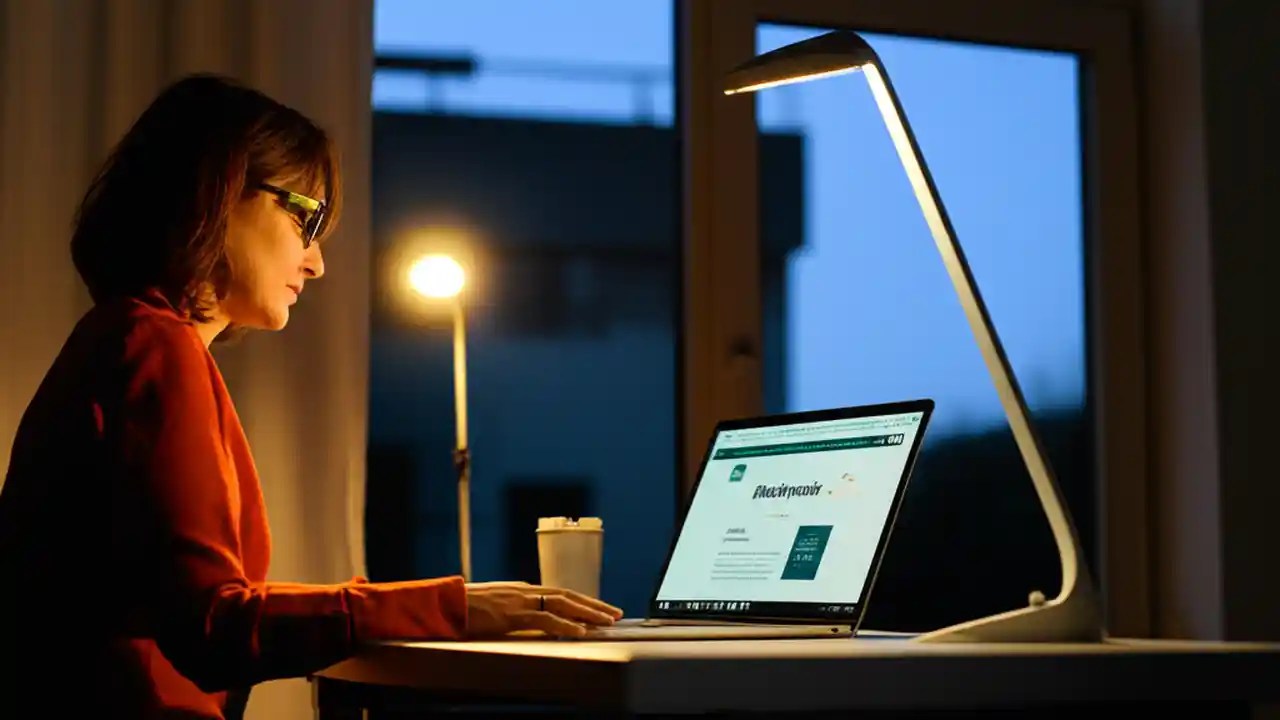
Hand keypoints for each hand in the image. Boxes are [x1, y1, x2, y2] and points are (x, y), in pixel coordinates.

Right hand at [464, 581, 623, 638]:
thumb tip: (532, 620)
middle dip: (595, 605)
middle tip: (616, 614)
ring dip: (588, 613)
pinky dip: (566, 625)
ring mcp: (522, 600)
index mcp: (524, 589)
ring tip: (607, 622)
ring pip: (563, 604)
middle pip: (569, 595)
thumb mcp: (497, 607)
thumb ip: (517, 610)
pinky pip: (546, 619)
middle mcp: (527, 590)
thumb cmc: (467, 607)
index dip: (583, 601)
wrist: (448, 603)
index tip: (601, 609)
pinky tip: (581, 631)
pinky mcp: (514, 614)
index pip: (561, 593)